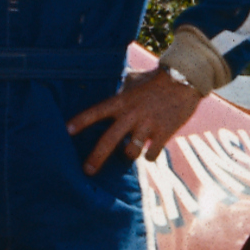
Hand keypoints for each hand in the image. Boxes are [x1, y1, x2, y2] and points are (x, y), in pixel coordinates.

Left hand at [68, 67, 203, 173]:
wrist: (184, 80)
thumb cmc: (156, 78)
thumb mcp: (133, 80)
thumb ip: (121, 89)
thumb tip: (114, 89)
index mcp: (122, 101)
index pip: (96, 112)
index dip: (81, 121)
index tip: (66, 131)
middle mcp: (131, 115)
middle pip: (109, 140)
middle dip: (96, 158)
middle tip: (87, 171)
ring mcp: (147, 125)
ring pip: (130, 152)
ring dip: (129, 155)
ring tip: (130, 152)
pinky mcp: (164, 133)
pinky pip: (151, 154)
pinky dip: (149, 156)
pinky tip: (150, 151)